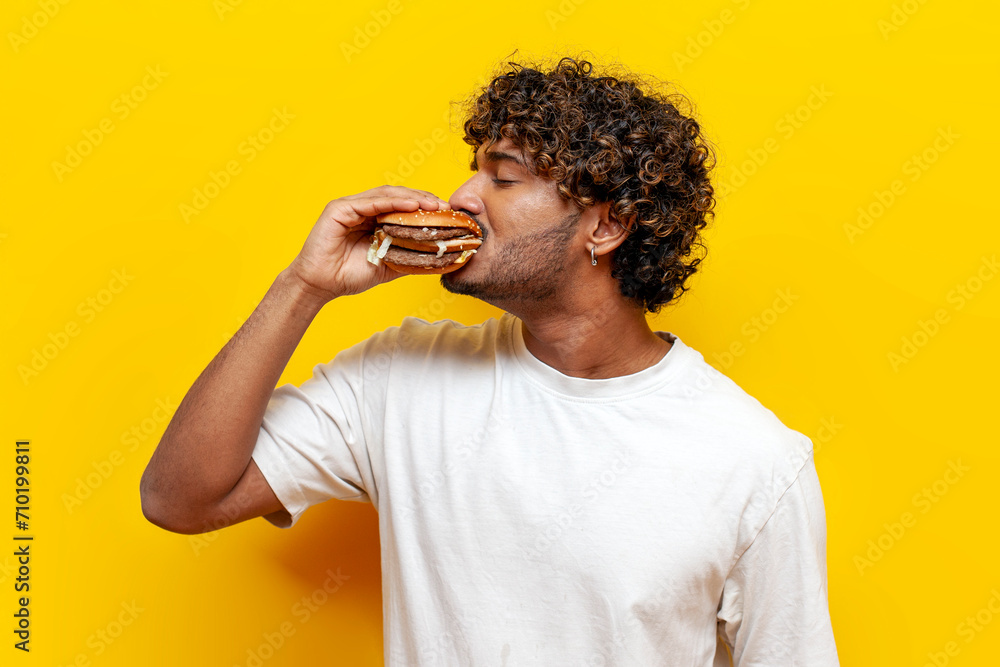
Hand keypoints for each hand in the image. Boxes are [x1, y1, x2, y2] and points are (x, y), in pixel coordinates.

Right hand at [286, 186, 450, 302]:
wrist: (321, 285)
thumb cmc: (349, 275)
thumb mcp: (390, 266)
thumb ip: (411, 259)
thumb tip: (439, 259)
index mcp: (374, 220)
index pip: (404, 207)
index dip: (425, 208)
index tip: (448, 215)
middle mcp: (363, 209)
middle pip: (398, 197)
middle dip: (423, 200)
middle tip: (445, 207)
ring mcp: (351, 206)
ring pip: (386, 196)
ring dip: (412, 198)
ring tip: (432, 205)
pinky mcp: (339, 209)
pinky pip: (370, 201)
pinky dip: (392, 202)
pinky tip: (410, 205)